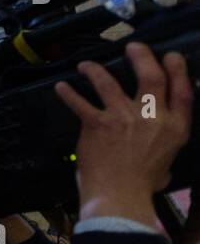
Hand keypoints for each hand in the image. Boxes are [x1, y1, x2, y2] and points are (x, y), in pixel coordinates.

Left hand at [54, 43, 192, 226]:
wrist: (120, 197)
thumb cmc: (143, 185)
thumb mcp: (168, 161)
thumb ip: (165, 144)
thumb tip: (160, 141)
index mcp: (175, 127)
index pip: (183, 90)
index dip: (178, 70)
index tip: (171, 56)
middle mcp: (152, 117)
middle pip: (151, 76)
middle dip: (142, 56)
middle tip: (132, 46)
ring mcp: (123, 118)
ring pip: (110, 82)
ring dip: (95, 70)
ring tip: (86, 65)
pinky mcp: (97, 124)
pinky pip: (80, 102)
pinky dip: (68, 93)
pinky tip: (60, 87)